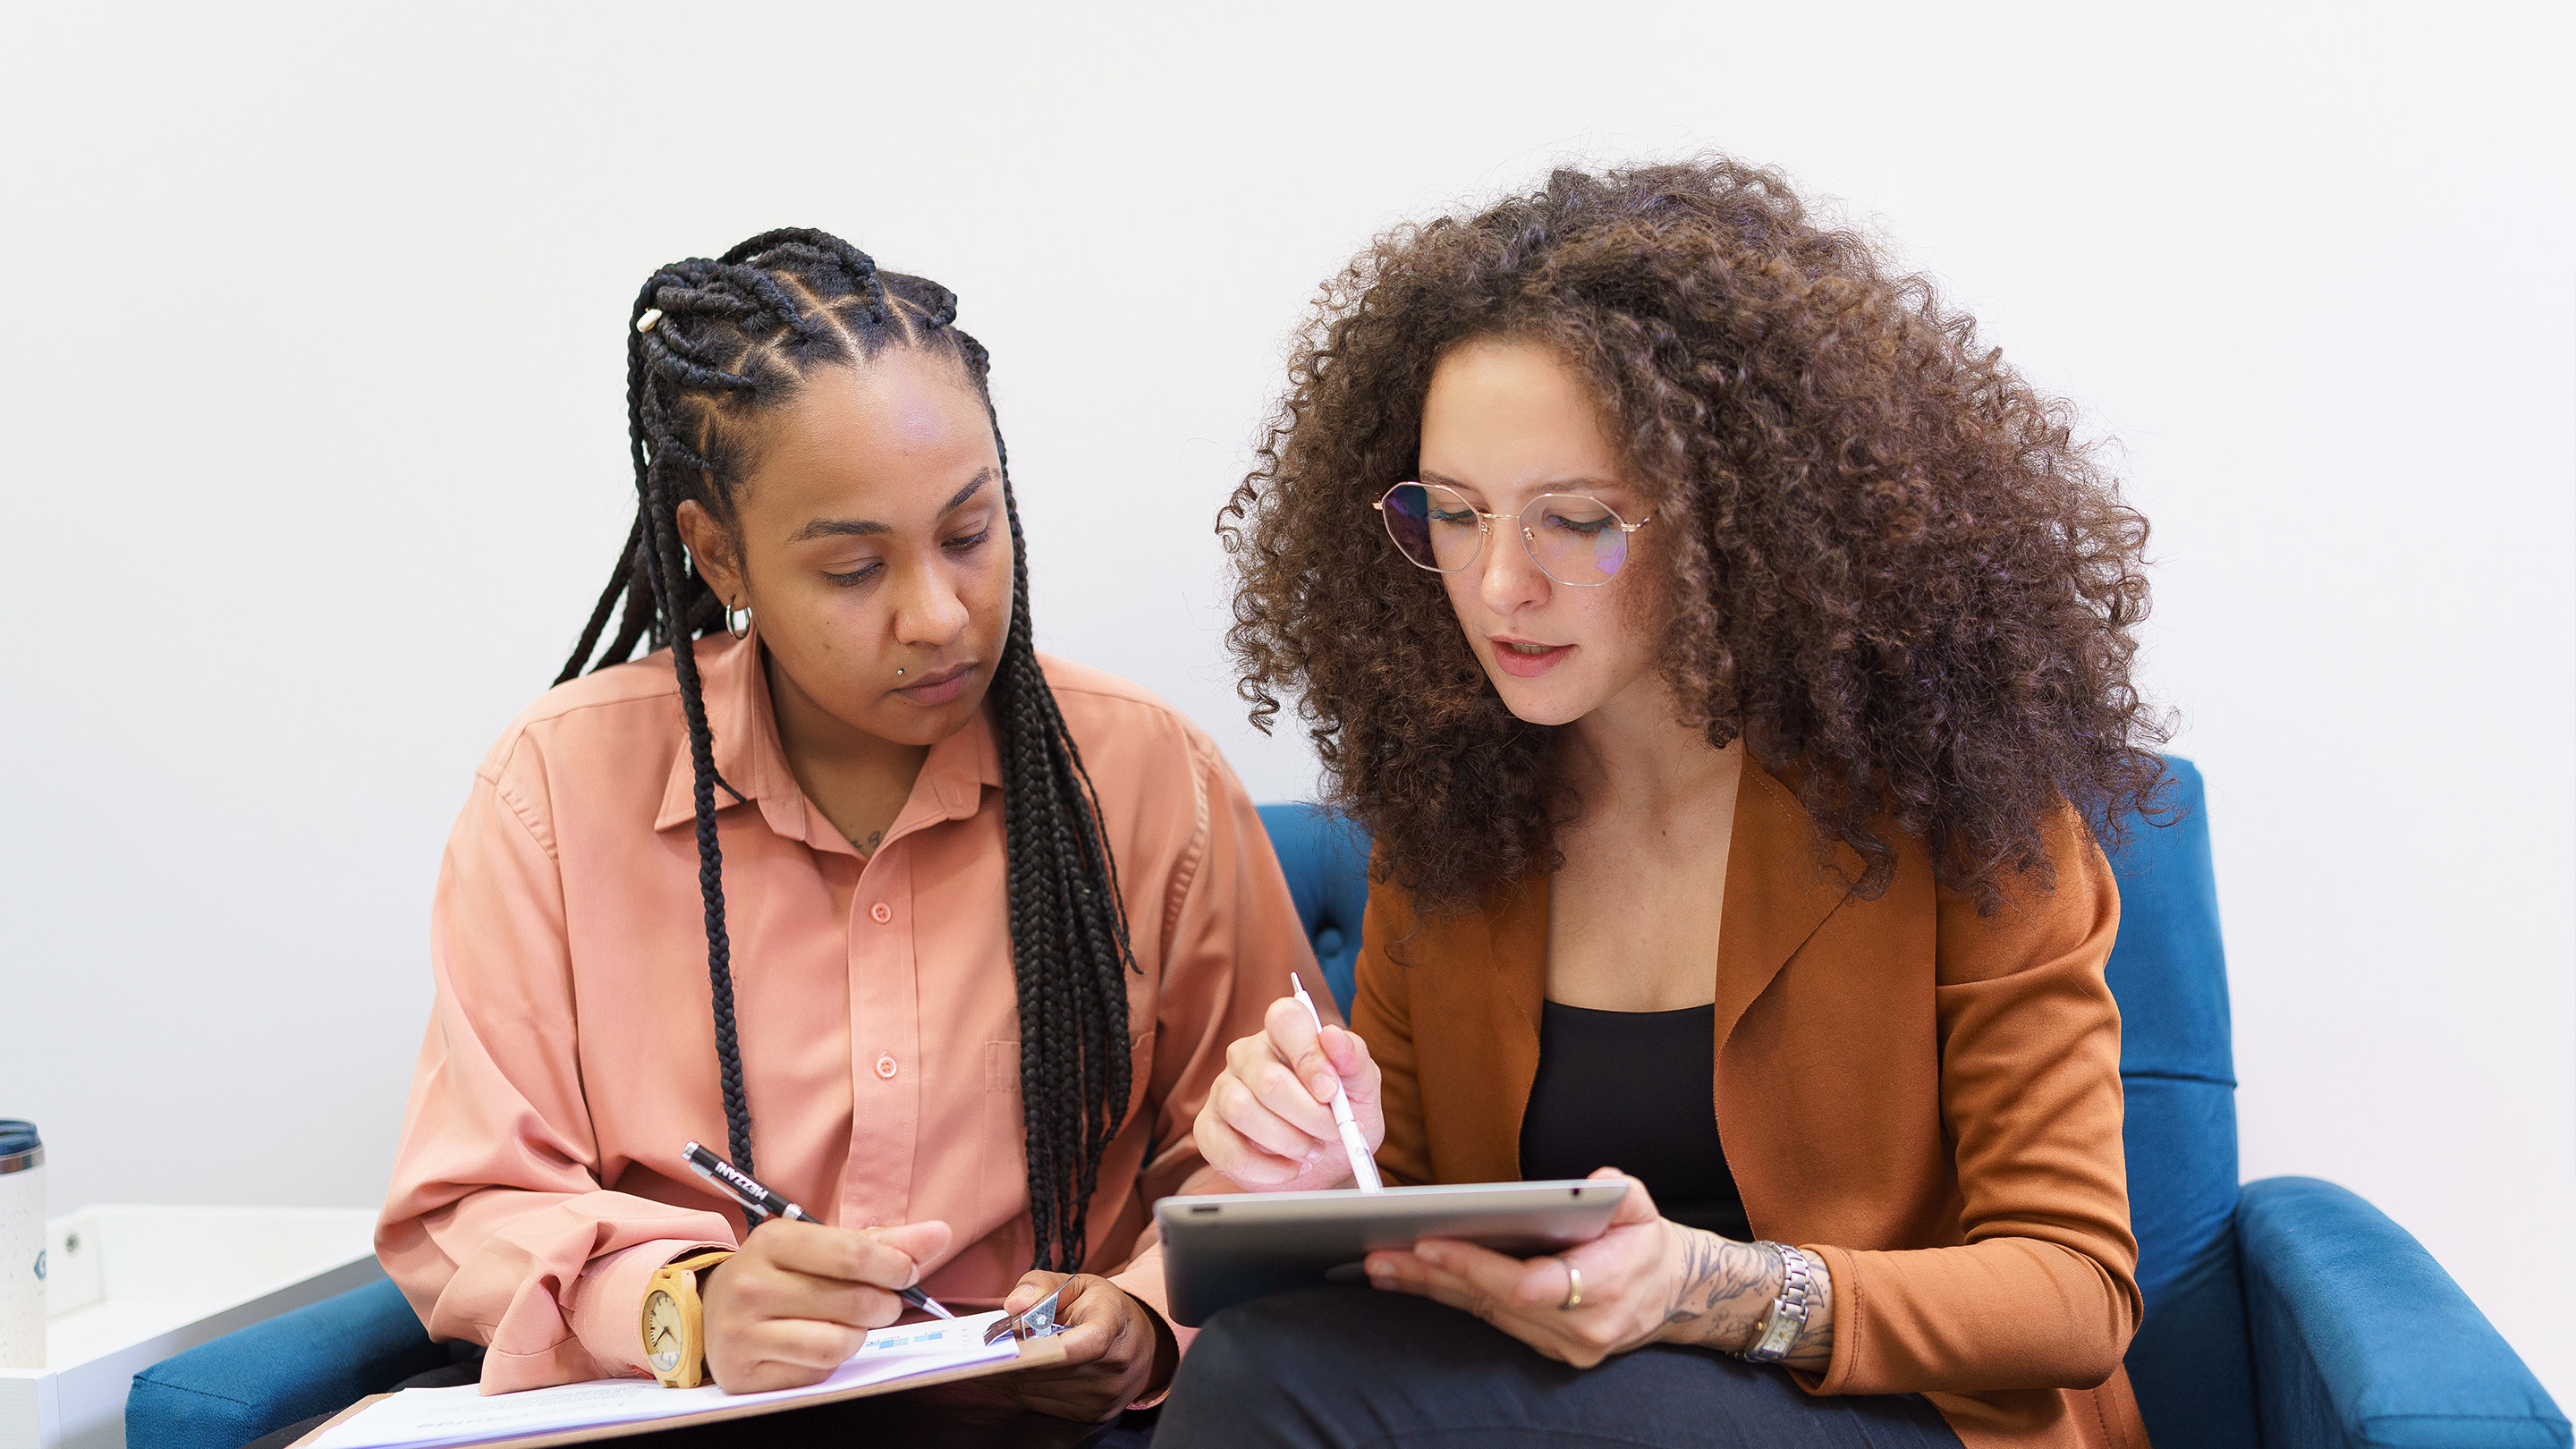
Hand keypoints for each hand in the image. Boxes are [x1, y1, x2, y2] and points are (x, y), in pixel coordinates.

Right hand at [699, 1216, 953, 1392]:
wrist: (712, 1309)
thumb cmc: (781, 1272)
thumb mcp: (821, 1245)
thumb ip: (883, 1241)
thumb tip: (940, 1234)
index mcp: (773, 1241)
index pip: (853, 1254)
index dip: (895, 1266)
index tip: (908, 1272)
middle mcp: (752, 1286)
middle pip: (853, 1302)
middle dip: (885, 1305)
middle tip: (884, 1302)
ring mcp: (744, 1333)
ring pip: (838, 1344)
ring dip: (859, 1337)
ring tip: (850, 1324)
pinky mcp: (745, 1373)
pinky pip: (815, 1372)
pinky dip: (831, 1362)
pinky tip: (817, 1343)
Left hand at [981, 1272, 1176, 1422]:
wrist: (1139, 1344)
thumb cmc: (1103, 1310)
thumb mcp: (1077, 1282)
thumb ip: (1041, 1285)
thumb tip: (1013, 1305)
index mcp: (1113, 1325)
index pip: (1088, 1343)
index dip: (1046, 1348)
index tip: (1009, 1344)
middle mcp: (1113, 1367)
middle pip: (1052, 1370)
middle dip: (1012, 1358)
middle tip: (980, 1346)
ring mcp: (1102, 1396)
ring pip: (1041, 1390)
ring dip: (1009, 1375)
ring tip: (988, 1356)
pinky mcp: (1091, 1415)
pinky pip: (1043, 1403)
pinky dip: (1019, 1388)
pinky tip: (1003, 1373)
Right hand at [1194, 995, 1382, 1190]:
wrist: (1327, 1161)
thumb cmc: (1341, 1114)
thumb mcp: (1361, 1087)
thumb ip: (1354, 1060)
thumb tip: (1333, 1037)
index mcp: (1285, 1034)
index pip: (1284, 1019)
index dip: (1309, 1056)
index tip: (1331, 1091)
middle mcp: (1247, 1055)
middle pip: (1267, 1079)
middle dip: (1309, 1115)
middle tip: (1334, 1132)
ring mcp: (1223, 1090)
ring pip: (1241, 1110)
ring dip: (1287, 1141)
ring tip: (1312, 1151)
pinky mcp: (1208, 1129)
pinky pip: (1226, 1150)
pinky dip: (1265, 1169)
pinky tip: (1289, 1169)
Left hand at [1363, 1168, 1817, 1369]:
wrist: (1671, 1293)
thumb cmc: (1646, 1242)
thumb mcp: (1643, 1206)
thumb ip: (1621, 1192)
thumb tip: (1594, 1182)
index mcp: (1608, 1290)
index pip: (1533, 1285)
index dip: (1479, 1267)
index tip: (1435, 1243)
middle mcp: (1582, 1329)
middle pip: (1495, 1301)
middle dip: (1436, 1275)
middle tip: (1385, 1253)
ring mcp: (1562, 1346)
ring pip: (1484, 1314)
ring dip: (1431, 1289)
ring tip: (1382, 1265)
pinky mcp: (1545, 1348)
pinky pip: (1489, 1321)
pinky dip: (1450, 1298)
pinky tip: (1411, 1281)